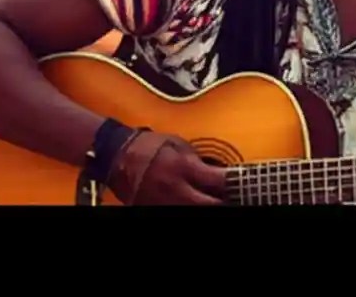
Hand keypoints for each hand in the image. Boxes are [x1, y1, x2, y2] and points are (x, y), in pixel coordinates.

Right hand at [107, 131, 225, 204]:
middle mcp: (175, 189)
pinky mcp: (155, 210)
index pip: (217, 182)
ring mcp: (164, 203)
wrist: (117, 156)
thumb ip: (198, 160)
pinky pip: (178, 212)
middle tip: (230, 198)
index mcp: (183, 168)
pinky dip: (188, 207)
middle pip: (209, 205)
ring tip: (212, 201)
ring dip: (206, 206)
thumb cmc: (147, 146)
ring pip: (194, 212)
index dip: (232, 185)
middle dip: (222, 202)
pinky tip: (193, 203)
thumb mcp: (178, 144)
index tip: (238, 184)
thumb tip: (216, 172)